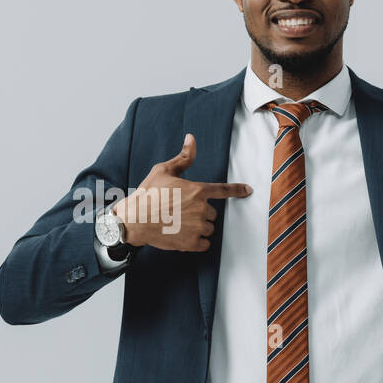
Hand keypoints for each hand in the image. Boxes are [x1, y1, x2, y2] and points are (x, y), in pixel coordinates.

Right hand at [112, 133, 251, 251]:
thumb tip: (191, 138)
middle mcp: (200, 209)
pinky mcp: (192, 243)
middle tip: (181, 212)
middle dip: (201, 213)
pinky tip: (183, 236)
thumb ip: (183, 157)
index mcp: (196, 190)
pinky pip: (205, 244)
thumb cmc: (147, 194)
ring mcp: (197, 227)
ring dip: (199, 227)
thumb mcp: (163, 171)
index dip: (237, 190)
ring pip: (209, 228)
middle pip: (212, 213)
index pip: (223, 190)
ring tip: (180, 224)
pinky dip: (197, 242)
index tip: (248, 190)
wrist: (134, 221)